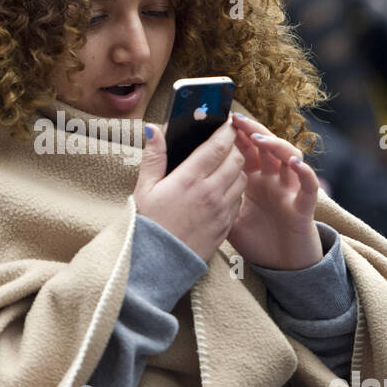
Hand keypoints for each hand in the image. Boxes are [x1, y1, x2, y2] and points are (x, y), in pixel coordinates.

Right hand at [133, 117, 245, 261]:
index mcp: (188, 179)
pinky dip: (235, 191)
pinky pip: (239, 201)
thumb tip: (153, 129)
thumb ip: (153, 156)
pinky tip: (221, 191)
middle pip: (236, 159)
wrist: (156, 263)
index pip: (218, 146)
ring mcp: (220, 211)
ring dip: (236, 169)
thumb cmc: (147, 224)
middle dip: (233, 148)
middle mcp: (209, 193)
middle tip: (224, 145)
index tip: (226, 123)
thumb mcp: (144, 188)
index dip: (226, 131)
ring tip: (223, 168)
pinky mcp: (226, 226)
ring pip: (242, 179)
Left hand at [226, 112, 323, 269]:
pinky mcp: (304, 206)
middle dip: (253, 131)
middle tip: (237, 120)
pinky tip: (295, 163)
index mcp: (254, 180)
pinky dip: (305, 172)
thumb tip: (187, 185)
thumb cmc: (257, 241)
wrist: (282, 268)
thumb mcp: (228, 219)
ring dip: (276, 145)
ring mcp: (289, 190)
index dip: (235, 135)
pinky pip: (309, 186)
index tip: (220, 122)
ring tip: (259, 139)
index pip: (245, 150)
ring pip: (289, 158)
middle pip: (266, 147)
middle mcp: (273, 180)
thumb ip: (213, 200)